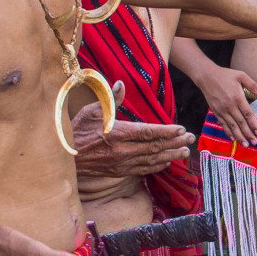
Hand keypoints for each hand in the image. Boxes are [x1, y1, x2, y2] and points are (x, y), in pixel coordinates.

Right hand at [71, 84, 192, 176]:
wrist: (65, 157)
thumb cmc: (77, 130)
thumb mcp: (91, 110)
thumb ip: (111, 99)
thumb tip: (121, 84)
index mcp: (117, 133)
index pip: (148, 132)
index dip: (167, 131)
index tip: (181, 129)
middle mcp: (122, 150)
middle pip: (155, 146)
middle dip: (175, 142)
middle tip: (191, 139)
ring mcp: (122, 163)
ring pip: (152, 159)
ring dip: (171, 155)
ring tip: (185, 151)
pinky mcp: (120, 171)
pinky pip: (144, 169)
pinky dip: (157, 165)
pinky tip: (167, 161)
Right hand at [196, 66, 256, 145]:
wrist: (206, 76)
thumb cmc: (226, 75)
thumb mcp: (241, 76)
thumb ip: (253, 85)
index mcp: (237, 97)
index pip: (248, 114)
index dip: (253, 124)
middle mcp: (229, 106)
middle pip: (240, 123)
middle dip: (248, 134)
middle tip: (254, 143)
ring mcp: (221, 110)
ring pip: (231, 126)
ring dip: (239, 136)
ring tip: (245, 144)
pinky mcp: (215, 111)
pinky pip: (223, 124)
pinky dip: (228, 132)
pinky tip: (233, 138)